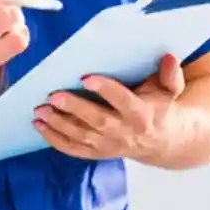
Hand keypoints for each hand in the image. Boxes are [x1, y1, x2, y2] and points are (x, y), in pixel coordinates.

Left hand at [33, 53, 185, 162]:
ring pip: (81, 136)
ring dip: (58, 124)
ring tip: (40, 109)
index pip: (123, 102)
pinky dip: (54, 139)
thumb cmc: (158, 107)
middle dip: (75, 108)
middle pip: (97, 121)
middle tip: (54, 95)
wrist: (159, 141)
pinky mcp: (95, 152)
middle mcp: (123, 133)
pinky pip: (73, 149)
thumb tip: (170, 57)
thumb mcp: (169, 91)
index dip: (106, 90)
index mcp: (141, 115)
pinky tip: (39, 125)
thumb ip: (170, 76)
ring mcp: (107, 146)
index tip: (86, 77)